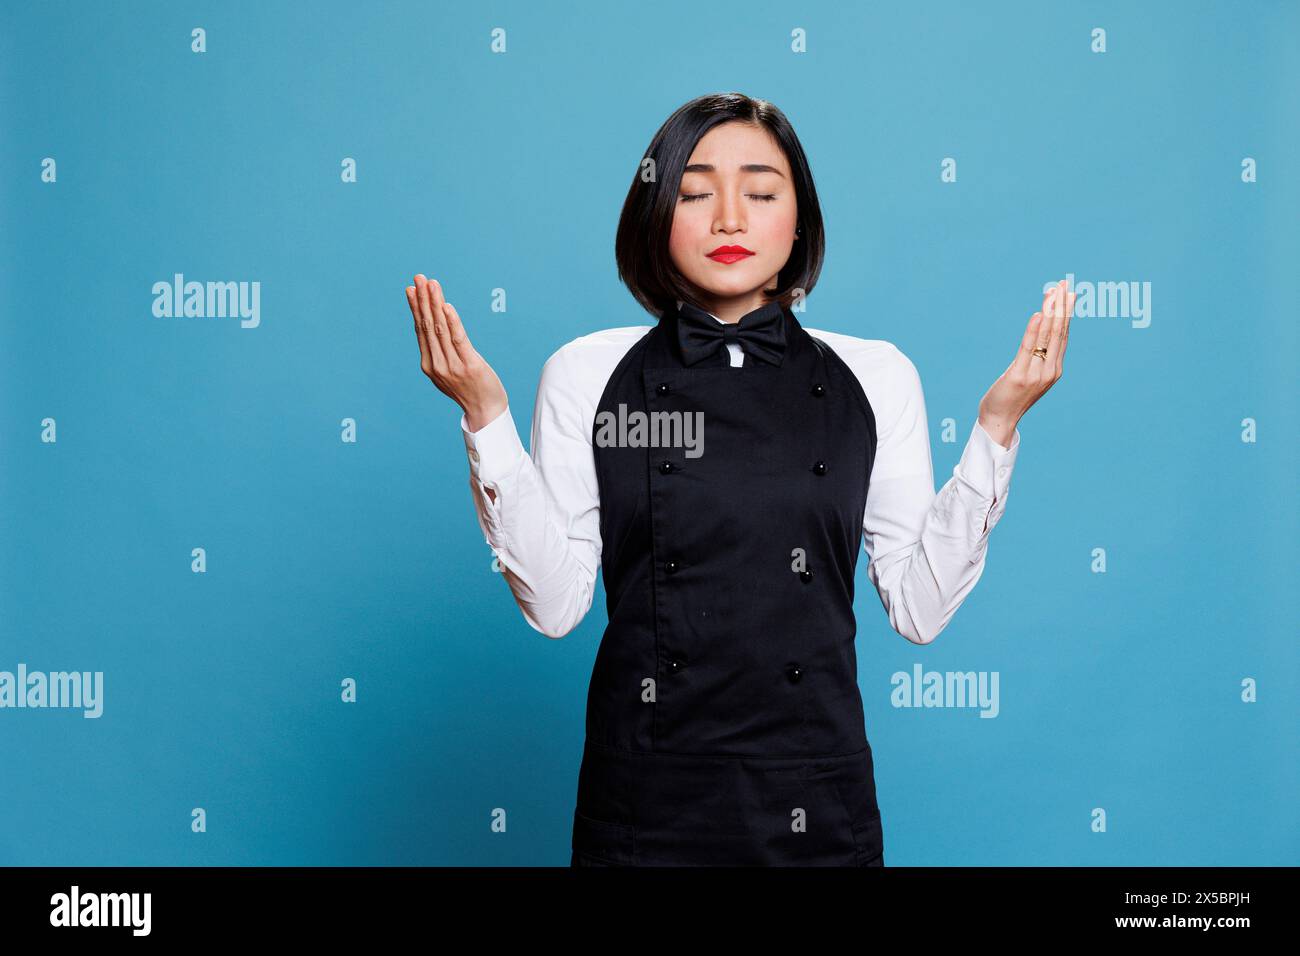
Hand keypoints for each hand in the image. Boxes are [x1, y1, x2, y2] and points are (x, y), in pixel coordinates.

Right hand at [405, 275, 507, 430]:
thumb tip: (435, 330)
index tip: (412, 289)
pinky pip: (458, 339)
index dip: (416, 308)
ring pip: (440, 329)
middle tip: (418, 278)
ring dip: (435, 304)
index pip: (420, 330)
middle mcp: (437, 365)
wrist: (486, 412)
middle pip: (428, 326)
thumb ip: (440, 353)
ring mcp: (452, 365)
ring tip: (431, 284)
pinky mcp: (469, 365)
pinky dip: (452, 320)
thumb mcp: (449, 372)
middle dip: (422, 300)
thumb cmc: (470, 390)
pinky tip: (447, 305)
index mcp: (429, 365)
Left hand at [977, 278, 1074, 447]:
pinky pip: (1028, 348)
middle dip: (1062, 306)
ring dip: (1050, 312)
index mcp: (1054, 370)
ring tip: (1053, 292)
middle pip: (1059, 332)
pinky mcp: (1019, 376)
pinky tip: (1038, 313)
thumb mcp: (1029, 374)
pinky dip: (1034, 330)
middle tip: (1064, 284)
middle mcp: (1049, 371)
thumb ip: (1035, 356)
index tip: (1068, 292)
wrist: (999, 421)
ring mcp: (1036, 374)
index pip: (1063, 335)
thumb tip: (1037, 332)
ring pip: (1046, 337)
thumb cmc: (1011, 396)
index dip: (1066, 313)